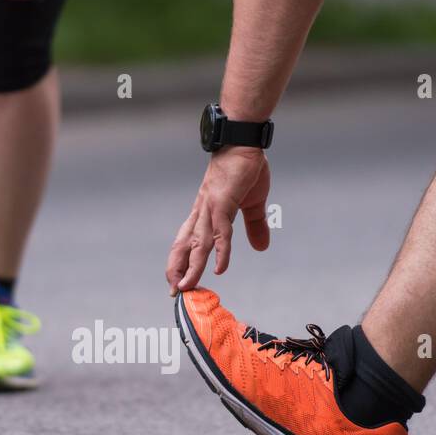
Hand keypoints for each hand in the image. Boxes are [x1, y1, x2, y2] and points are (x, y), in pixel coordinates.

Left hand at [166, 146, 270, 294]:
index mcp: (205, 214)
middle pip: (184, 246)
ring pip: (198, 244)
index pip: (188, 242)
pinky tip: (220, 269)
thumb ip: (255, 227)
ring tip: (186, 288)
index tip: (179, 282)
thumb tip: (261, 248)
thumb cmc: (244, 169)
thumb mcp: (253, 204)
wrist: (243, 142)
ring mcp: (210, 209)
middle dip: (177, 270)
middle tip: (174, 292)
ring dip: (192, 268)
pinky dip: (220, 252)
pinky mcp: (223, 203)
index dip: (181, 262)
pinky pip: (221, 233)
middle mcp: (202, 214)